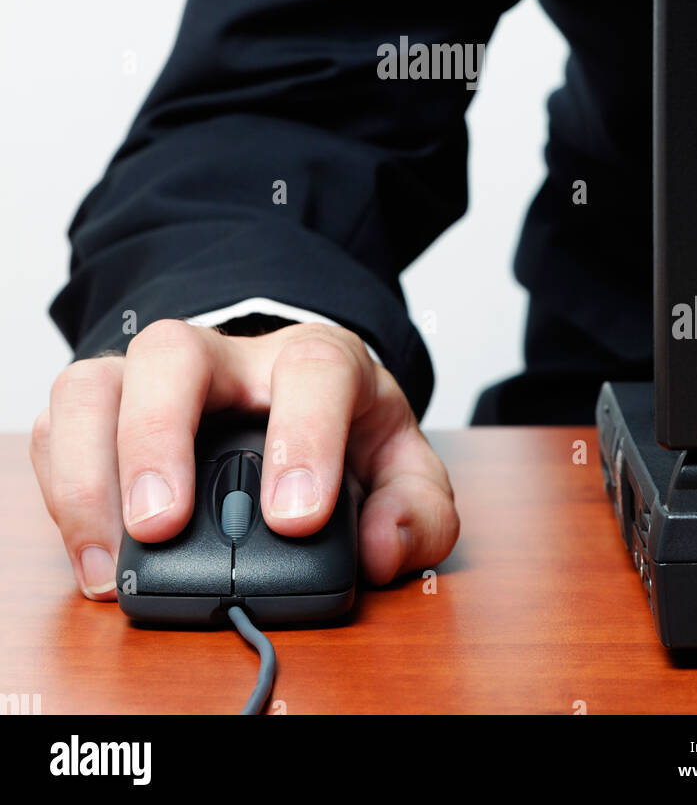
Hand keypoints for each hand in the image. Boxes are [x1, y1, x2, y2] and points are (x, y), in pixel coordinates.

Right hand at [30, 318, 458, 598]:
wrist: (293, 395)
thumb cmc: (342, 432)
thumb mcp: (400, 466)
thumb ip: (416, 508)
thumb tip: (384, 546)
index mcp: (313, 362)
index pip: (311, 370)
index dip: (303, 437)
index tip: (296, 518)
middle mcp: (227, 358)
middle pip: (174, 354)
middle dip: (158, 436)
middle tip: (164, 524)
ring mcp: (156, 378)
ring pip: (99, 381)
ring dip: (92, 468)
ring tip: (110, 559)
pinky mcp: (108, 407)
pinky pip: (63, 421)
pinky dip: (64, 483)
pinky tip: (92, 548)